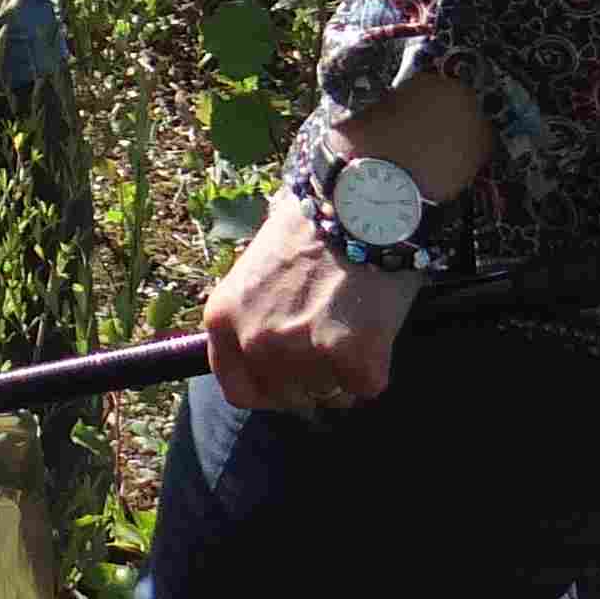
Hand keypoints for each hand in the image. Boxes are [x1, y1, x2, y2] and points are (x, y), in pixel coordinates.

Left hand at [200, 187, 423, 415]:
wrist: (357, 202)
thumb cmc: (311, 226)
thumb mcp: (256, 269)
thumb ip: (254, 314)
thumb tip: (267, 355)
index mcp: (224, 317)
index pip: (238, 388)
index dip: (268, 389)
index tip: (289, 383)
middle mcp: (255, 340)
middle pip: (287, 396)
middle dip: (312, 379)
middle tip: (332, 342)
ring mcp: (301, 353)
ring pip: (329, 395)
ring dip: (344, 373)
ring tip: (354, 325)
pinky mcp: (351, 359)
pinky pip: (365, 386)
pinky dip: (375, 365)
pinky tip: (375, 326)